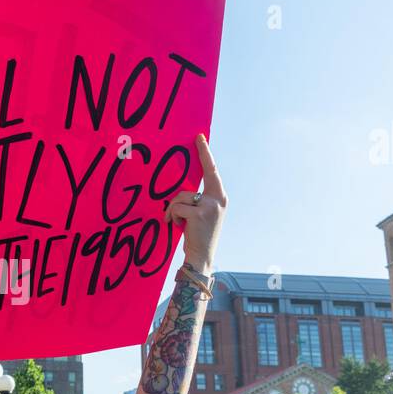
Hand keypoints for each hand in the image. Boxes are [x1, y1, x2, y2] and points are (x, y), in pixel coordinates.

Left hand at [165, 134, 225, 273]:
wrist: (202, 256)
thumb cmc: (197, 234)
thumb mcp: (203, 214)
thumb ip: (199, 199)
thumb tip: (185, 186)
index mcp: (220, 198)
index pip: (213, 171)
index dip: (206, 154)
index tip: (200, 137)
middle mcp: (219, 199)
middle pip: (207, 171)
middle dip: (203, 152)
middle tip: (197, 137)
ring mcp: (211, 206)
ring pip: (182, 195)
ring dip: (174, 209)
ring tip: (176, 221)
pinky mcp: (199, 214)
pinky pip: (177, 207)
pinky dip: (172, 216)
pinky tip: (176, 225)